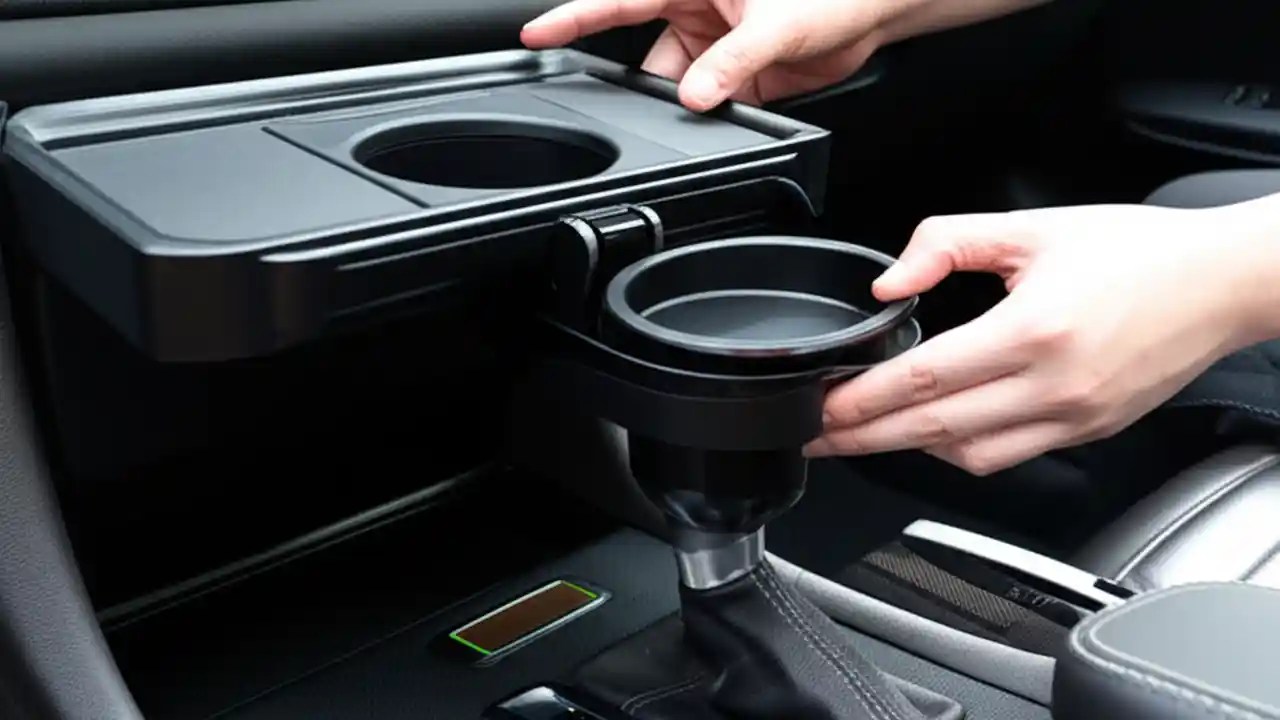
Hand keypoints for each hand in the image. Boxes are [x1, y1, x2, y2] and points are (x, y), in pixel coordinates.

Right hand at [520, 0, 889, 111]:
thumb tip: (695, 96)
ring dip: (686, 107)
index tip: (536, 35)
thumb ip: (732, 63)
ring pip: (678, 86)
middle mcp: (698, 13)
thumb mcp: (775, 24)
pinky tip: (723, 121)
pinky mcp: (740, 76)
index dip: (573, 18)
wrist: (878, 11)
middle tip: (662, 105)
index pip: (619, 1)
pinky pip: (711, 102)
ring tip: (708, 111)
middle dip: (648, 86)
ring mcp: (717, 46)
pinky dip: (713, 119)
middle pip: (648, 57)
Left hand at [804, 203, 1279, 474]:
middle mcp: (1053, 386)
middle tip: (815, 439)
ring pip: (968, 455)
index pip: (922, 378)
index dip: (861, 399)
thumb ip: (947, 243)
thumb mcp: (1033, 229)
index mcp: (1034, 330)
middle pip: (932, 429)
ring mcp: (1072, 417)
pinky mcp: (1088, 432)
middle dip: (863, 438)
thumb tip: (890, 282)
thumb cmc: (1140, 252)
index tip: (821, 405)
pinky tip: (933, 433)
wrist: (1223, 283)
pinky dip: (961, 451)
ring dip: (908, 450)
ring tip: (864, 436)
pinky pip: (1008, 456)